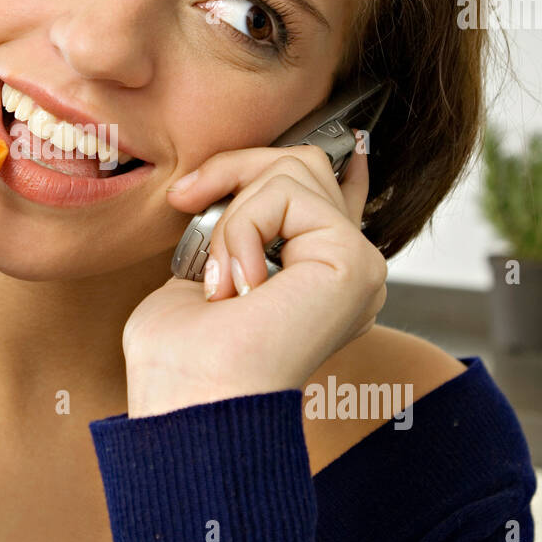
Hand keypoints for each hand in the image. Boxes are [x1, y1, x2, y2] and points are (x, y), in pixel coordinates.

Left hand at [122, 139, 386, 417]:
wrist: (191, 399)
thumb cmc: (182, 355)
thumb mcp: (203, 272)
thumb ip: (234, 230)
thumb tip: (224, 192)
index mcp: (317, 280)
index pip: (340, 201)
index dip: (334, 163)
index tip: (341, 143)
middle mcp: (346, 273)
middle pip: (306, 164)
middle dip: (235, 168)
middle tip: (186, 201)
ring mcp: (358, 267)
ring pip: (294, 169)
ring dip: (232, 214)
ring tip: (217, 276)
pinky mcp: (354, 260)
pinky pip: (287, 193)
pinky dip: (242, 228)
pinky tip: (239, 287)